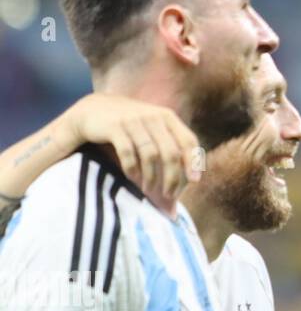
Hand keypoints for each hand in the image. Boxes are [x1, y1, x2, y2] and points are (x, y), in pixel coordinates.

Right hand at [61, 94, 199, 200]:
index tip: (194, 181)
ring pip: (150, 154)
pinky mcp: (114, 127)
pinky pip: (128, 152)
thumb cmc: (130, 129)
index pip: (188, 140)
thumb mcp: (152, 132)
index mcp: (168, 117)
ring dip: (151, 177)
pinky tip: (132, 178)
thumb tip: (174, 200)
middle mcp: (153, 116)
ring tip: (149, 191)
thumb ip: (167, 152)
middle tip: (169, 196)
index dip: (193, 161)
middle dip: (172, 178)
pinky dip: (132, 169)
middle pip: (170, 152)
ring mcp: (133, 120)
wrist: (95, 110)